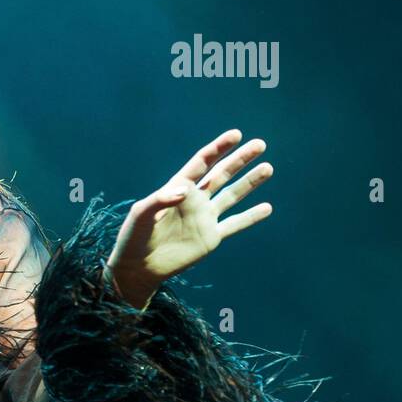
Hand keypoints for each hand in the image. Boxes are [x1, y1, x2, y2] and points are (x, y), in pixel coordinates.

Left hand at [106, 129, 273, 308]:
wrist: (138, 267)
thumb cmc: (133, 237)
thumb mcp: (140, 215)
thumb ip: (159, 200)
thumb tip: (184, 189)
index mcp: (177, 188)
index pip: (201, 164)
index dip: (218, 148)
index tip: (236, 134)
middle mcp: (194, 200)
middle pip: (221, 174)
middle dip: (239, 159)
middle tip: (260, 144)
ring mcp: (204, 218)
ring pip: (232, 195)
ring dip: (249, 182)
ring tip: (268, 167)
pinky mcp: (210, 238)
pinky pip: (235, 225)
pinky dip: (251, 217)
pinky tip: (267, 208)